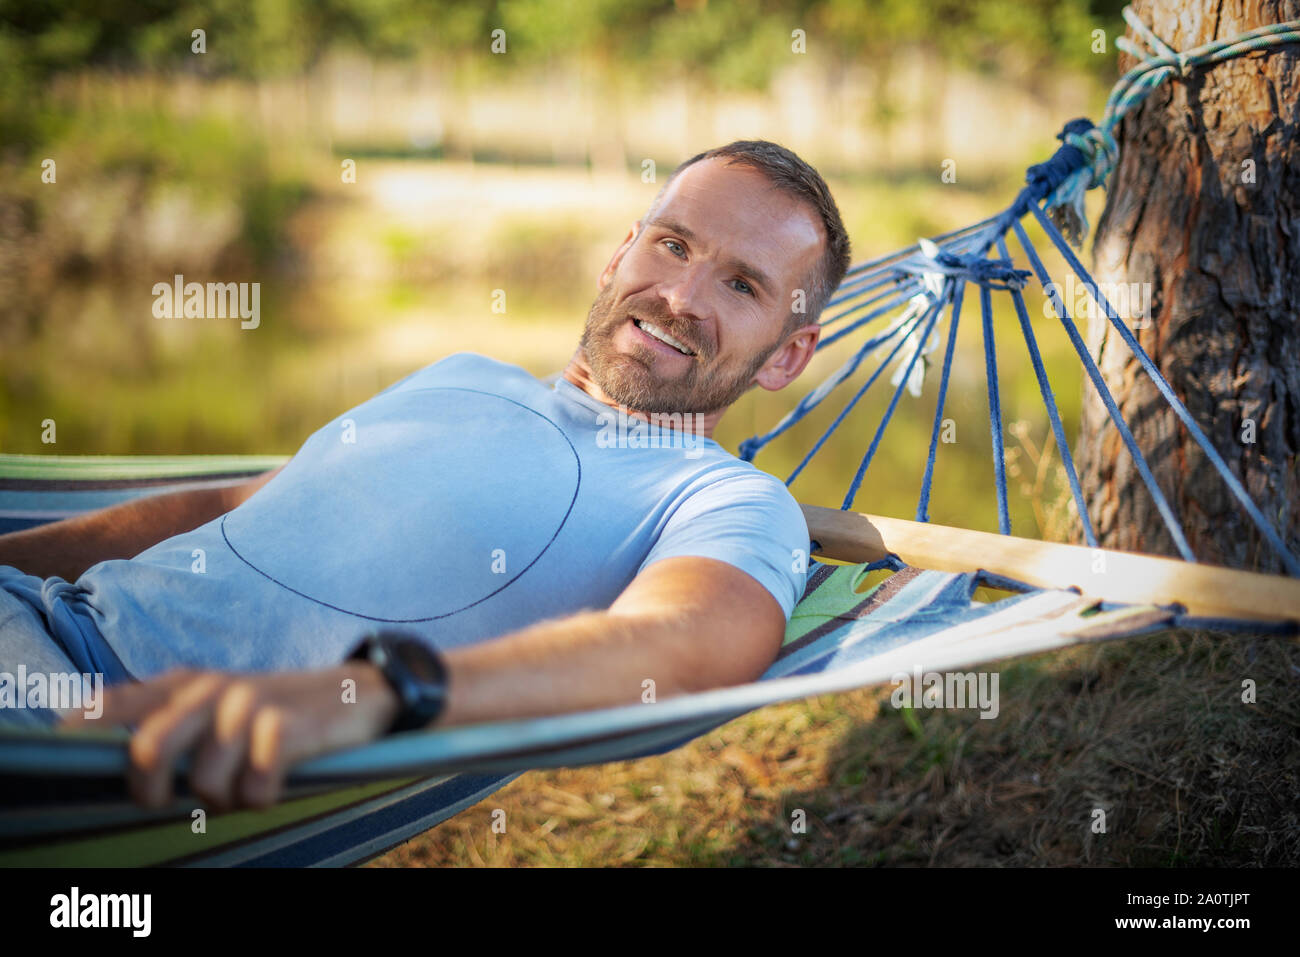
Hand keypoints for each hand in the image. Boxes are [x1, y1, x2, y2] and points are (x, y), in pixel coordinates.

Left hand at [58, 664, 399, 810]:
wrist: (362, 693)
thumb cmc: (283, 711)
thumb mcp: (227, 703)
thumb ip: (178, 719)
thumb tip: (131, 764)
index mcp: (192, 684)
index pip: (126, 698)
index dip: (90, 719)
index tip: (63, 734)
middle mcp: (213, 688)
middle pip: (149, 751)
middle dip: (152, 791)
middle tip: (172, 803)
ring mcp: (248, 704)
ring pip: (203, 783)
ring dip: (225, 799)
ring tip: (248, 787)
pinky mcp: (284, 725)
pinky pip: (252, 787)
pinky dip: (262, 797)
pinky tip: (278, 783)